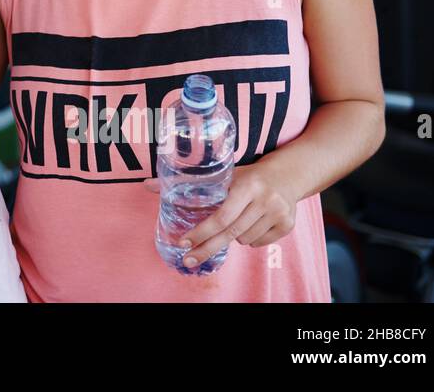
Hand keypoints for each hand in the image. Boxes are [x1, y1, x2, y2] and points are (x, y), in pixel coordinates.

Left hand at [176, 162, 298, 268]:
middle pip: (231, 233)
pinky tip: (251, 223)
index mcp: (247, 185)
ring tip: (236, 219)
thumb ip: (184, 181)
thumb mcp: (222, 173)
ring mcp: (279, 214)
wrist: (288, 175)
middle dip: (207, 249)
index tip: (184, 242)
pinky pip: (259, 243)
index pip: (221, 216)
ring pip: (244, 240)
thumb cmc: (247, 175)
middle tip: (188, 261)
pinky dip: (249, 239)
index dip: (201, 232)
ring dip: (232, 237)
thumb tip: (146, 185)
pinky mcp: (288, 225)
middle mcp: (265, 200)